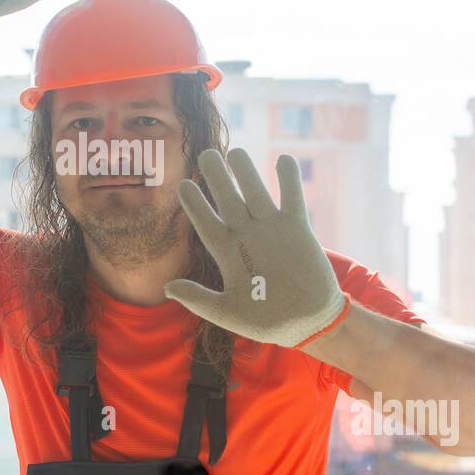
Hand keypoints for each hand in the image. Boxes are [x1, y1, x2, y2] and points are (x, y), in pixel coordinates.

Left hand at [164, 148, 348, 347]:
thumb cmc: (266, 321)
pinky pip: (292, 199)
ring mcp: (272, 229)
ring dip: (247, 173)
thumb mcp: (228, 313)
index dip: (194, 204)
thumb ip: (199, 299)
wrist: (307, 323)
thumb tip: (167, 288)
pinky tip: (284, 160)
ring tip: (236, 152)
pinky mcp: (298, 229)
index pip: (206, 222)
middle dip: (217, 178)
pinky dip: (289, 180)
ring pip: (256, 193)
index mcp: (227, 253)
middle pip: (228, 200)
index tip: (182, 184)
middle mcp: (247, 236)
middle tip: (205, 154)